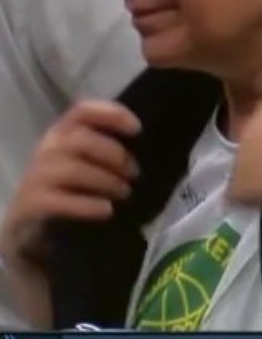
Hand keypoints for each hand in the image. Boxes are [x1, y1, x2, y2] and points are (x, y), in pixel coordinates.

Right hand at [1, 101, 139, 268]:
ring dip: (106, 181)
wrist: (30, 227)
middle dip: (116, 156)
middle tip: (135, 174)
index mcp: (63, 134)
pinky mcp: (32, 204)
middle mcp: (47, 149)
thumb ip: (107, 150)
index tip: (137, 129)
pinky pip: (61, 201)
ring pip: (74, 170)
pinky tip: (107, 210)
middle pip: (82, 140)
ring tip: (125, 193)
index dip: (111, 114)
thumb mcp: (86, 163)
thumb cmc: (69, 189)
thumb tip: (154, 147)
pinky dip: (88, 204)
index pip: (82, 111)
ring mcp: (37, 177)